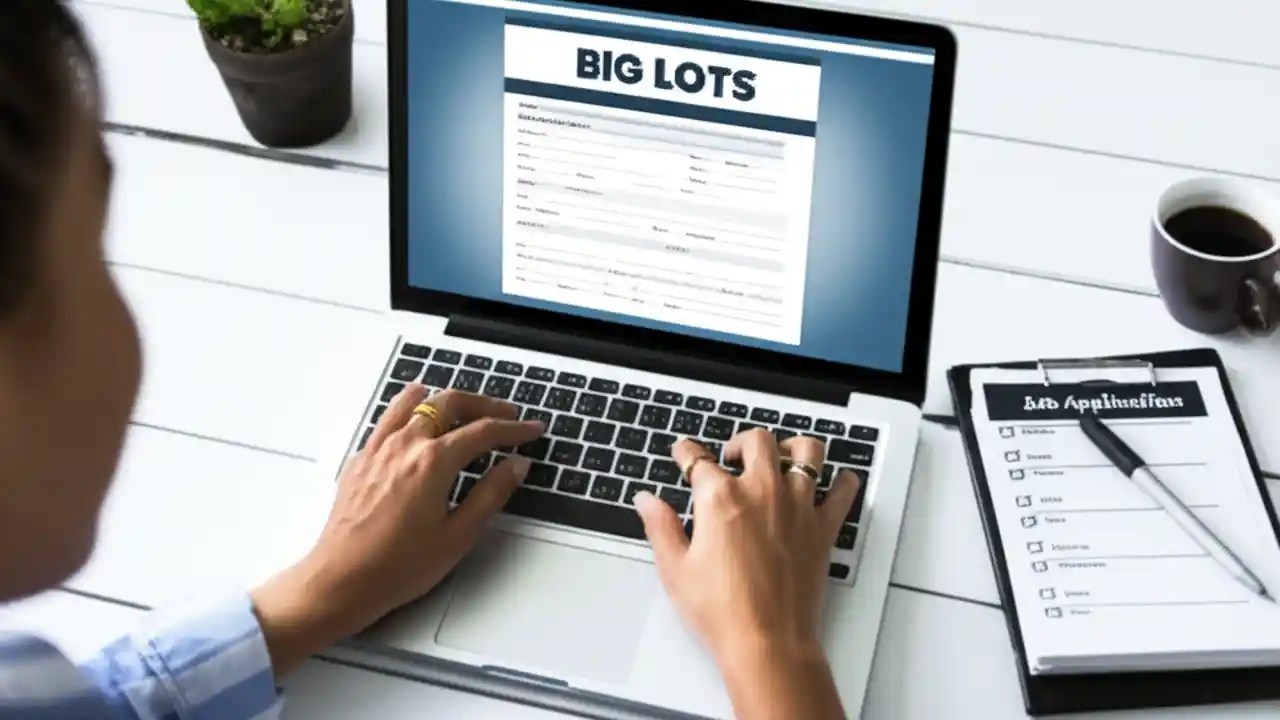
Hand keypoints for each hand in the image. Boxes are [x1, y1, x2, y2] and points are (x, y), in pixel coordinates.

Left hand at [251, 384, 544, 676]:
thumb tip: (515, 466)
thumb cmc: (397, 566)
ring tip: (465, 404)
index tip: (531, 430)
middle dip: (484, 404)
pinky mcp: (362, 459)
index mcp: (433, 462)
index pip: (484, 431)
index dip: (514, 428)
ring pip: (416, 401)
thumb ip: (491, 494)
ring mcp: (379, 448)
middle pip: (450, 403)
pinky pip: (389, 416)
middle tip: (506, 413)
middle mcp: (405, 445)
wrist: (341, 580)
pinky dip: (409, 405)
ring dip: (446, 398)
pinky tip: (415, 410)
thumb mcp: (458, 535)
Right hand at [634, 429, 859, 719]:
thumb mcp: (676, 569)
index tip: (684, 452)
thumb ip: (661, 526)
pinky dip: (843, 482)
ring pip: (806, 452)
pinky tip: (837, 481)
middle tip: (730, 455)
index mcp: (720, 498)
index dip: (686, 452)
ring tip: (781, 456)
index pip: (698, 459)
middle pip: (756, 442)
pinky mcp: (822, 528)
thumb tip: (647, 501)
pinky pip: (842, 492)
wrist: (768, 642)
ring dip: (792, 447)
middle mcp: (762, 492)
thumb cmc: (723, 612)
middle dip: (739, 442)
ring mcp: (797, 507)